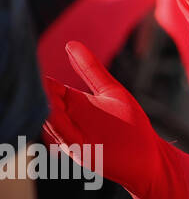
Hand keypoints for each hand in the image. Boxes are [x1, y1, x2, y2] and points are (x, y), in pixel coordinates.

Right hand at [43, 42, 165, 195]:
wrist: (147, 155)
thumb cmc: (131, 124)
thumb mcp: (110, 91)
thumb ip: (90, 69)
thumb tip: (70, 43)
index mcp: (75, 104)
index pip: (51, 89)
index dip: (42, 80)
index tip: (30, 66)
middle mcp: (69, 120)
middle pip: (47, 105)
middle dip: (39, 95)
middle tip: (32, 79)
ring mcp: (73, 137)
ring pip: (52, 122)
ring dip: (46, 110)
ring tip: (42, 94)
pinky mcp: (82, 151)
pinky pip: (66, 137)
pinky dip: (59, 126)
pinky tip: (54, 113)